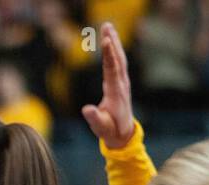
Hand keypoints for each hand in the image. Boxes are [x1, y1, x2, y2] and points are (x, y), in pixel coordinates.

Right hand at [80, 22, 134, 149]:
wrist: (122, 134)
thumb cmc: (110, 130)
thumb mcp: (100, 127)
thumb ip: (94, 118)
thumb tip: (86, 109)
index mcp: (115, 92)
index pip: (112, 69)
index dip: (109, 55)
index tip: (106, 40)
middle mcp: (121, 84)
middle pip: (117, 58)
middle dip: (113, 42)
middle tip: (107, 26)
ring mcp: (122, 82)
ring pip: (119, 58)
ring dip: (114, 42)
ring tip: (108, 28)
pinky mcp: (120, 83)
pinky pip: (117, 62)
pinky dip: (114, 50)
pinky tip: (111, 42)